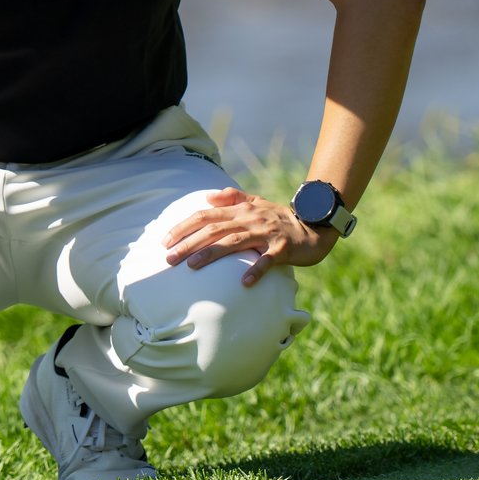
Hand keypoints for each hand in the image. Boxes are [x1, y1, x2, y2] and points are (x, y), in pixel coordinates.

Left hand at [163, 188, 339, 286]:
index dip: (184, 227)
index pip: (205, 216)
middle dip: (188, 243)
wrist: (313, 226)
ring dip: (211, 254)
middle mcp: (250, 219)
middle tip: (169, 258)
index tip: (165, 240)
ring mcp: (266, 233)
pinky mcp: (282, 249)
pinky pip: (267, 260)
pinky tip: (243, 282)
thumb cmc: (279, 218)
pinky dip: (255, 270)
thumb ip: (232, 198)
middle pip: (213, 230)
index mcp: (240, 210)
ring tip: (192, 267)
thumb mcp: (256, 202)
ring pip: (234, 242)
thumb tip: (207, 197)